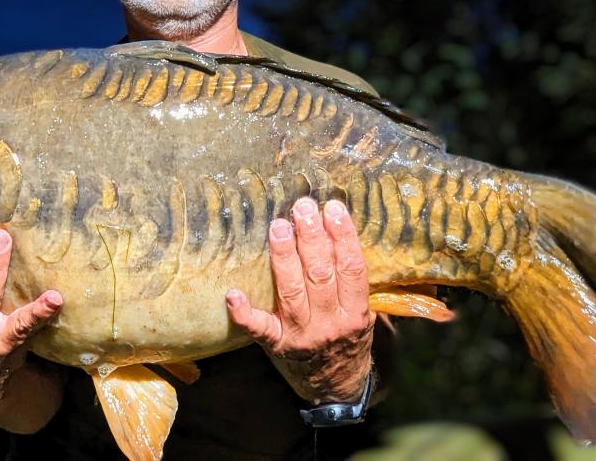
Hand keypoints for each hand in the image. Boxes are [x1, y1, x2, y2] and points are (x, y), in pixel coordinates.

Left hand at [226, 197, 374, 403]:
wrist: (335, 387)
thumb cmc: (347, 340)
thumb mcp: (362, 315)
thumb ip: (354, 282)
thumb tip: (342, 231)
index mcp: (354, 314)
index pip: (352, 269)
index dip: (343, 237)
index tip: (334, 208)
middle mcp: (329, 324)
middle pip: (320, 275)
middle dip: (312, 237)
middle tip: (303, 207)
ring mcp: (300, 335)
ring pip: (292, 291)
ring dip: (284, 256)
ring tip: (279, 227)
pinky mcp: (275, 345)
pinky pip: (258, 328)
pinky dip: (244, 312)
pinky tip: (233, 293)